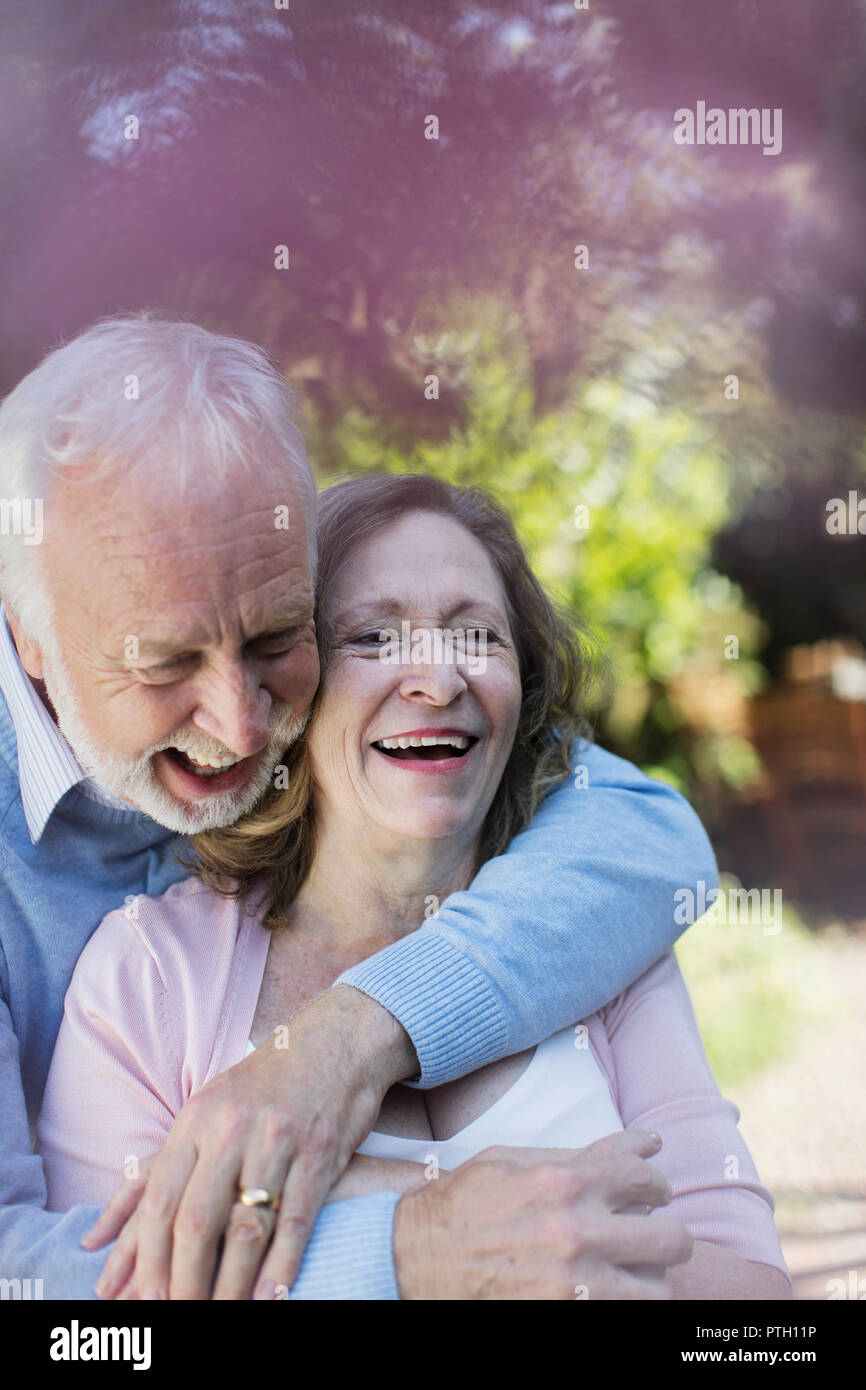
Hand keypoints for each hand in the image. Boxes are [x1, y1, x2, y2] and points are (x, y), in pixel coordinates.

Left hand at [86, 985, 416, 1300]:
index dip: (146, 1257)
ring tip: (222, 1315)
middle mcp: (231, 1128)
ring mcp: (277, 1140)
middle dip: (183, 1280)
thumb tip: (95, 1241)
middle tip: (180, 1315)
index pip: (158, 1198)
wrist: (337, 1040)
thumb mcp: (201, 1115)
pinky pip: (296, 1218)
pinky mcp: (319, 1152)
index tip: (142, 1300)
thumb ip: (149, 1177)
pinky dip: (282, 1264)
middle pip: (197, 1219)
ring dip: (230, 1283)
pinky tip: (270, 1295)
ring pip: (246, 1226)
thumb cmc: (263, 1085)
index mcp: (196, 1119)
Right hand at [392, 1129, 692, 1299]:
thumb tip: (650, 1142)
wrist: (410, 1260)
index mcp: (565, 1182)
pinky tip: (603, 1294)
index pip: (648, 1178)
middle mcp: (576, 1232)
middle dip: (665, 1236)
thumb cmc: (463, 1204)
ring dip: (648, 1281)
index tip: (648, 1195)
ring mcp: (574, 1287)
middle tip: (648, 1238)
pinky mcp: (565, 1319)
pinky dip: (623, 1306)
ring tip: (625, 1274)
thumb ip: (585, 1152)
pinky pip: (626, 1316)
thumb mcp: (516, 1161)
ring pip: (659, 1290)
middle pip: (672, 1238)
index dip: (655, 1186)